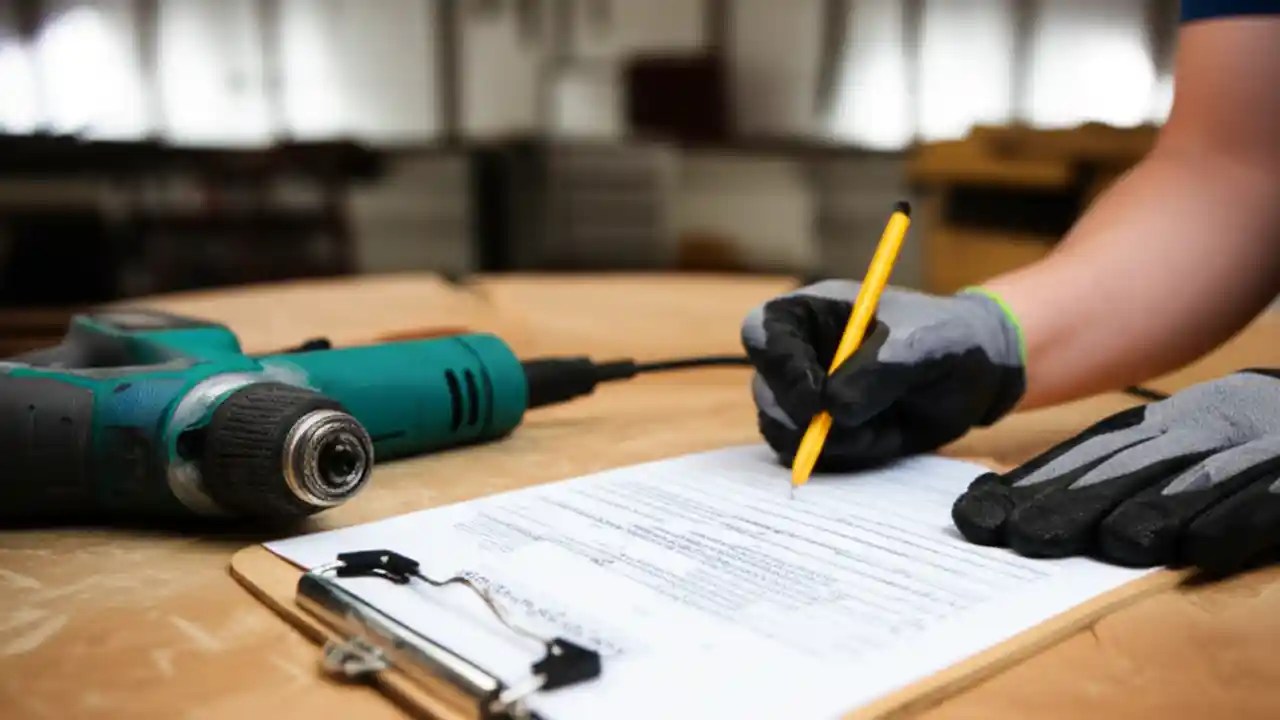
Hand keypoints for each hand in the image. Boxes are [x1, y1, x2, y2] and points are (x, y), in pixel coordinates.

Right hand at [741, 281, 1024, 469]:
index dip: (779, 364)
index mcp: (813, 312)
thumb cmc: (948, 339)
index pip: (763, 331)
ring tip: (876, 430)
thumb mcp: (922, 344)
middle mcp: (800, 353)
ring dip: (825, 441)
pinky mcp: (823, 432)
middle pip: (765, 388)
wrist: (977, 375)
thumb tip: (833, 409)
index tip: (813, 397)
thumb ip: (877, 371)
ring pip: (781, 428)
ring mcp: (808, 395)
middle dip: (800, 415)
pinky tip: (880, 438)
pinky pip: (809, 455)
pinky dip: (841, 456)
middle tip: (843, 428)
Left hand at [953, 371, 1279, 573]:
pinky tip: (1200, 548)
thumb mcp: (1185, 439)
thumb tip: (1021, 505)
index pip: (1090, 452)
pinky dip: (1234, 520)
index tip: (980, 513)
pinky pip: (1267, 500)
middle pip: (1128, 467)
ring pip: (1192, 480)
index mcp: (1169, 420)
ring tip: (1107, 543)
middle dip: (1072, 500)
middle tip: (1022, 535)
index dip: (1035, 482)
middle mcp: (1204, 426)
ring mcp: (1256, 447)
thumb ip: (1115, 467)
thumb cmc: (1251, 436)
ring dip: (1147, 511)